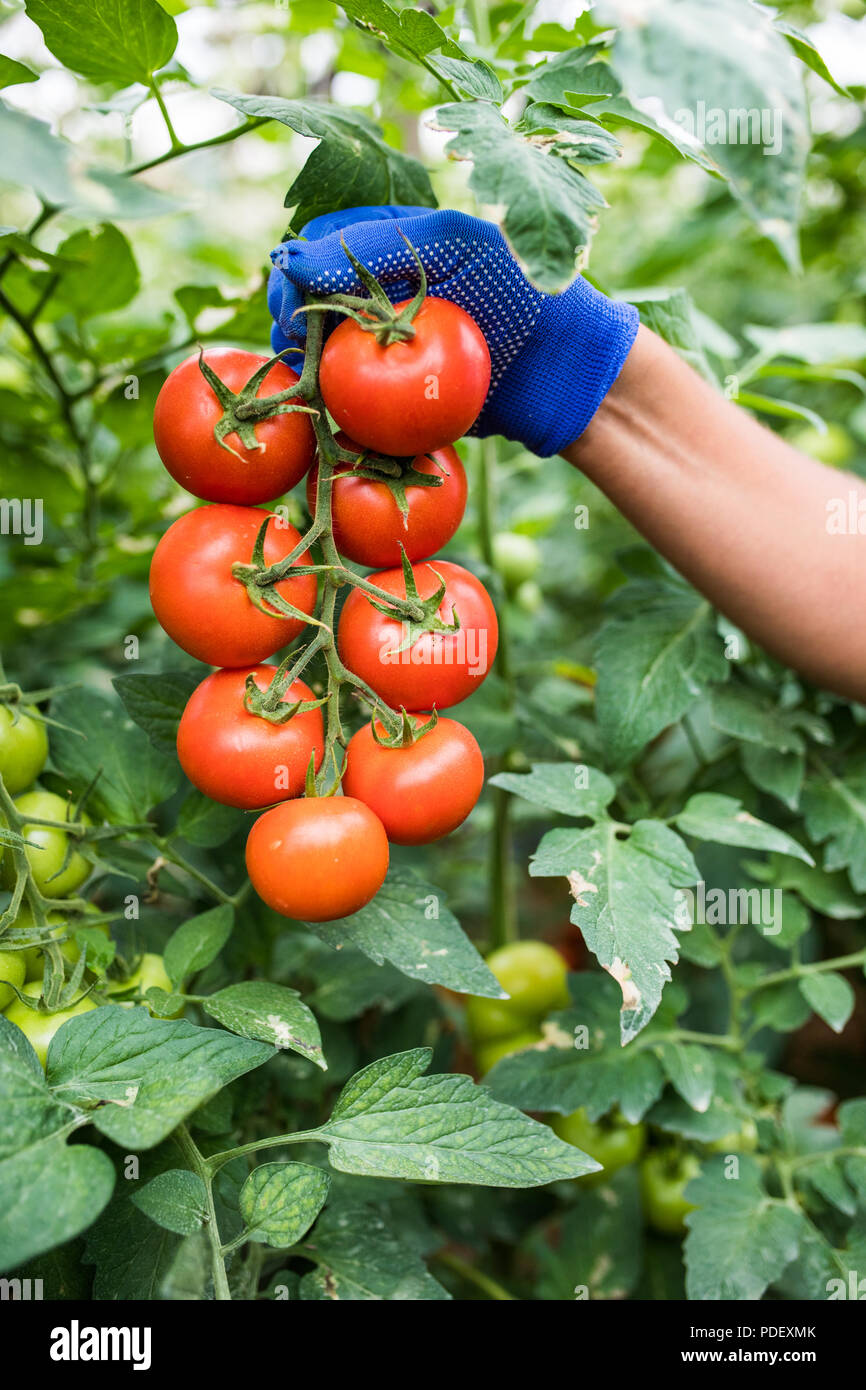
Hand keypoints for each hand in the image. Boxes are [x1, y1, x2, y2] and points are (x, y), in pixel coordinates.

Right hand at [267, 206, 637, 456]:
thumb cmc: (524, 289)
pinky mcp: (400, 394)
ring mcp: (390, 345)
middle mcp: (384, 292)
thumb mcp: (453, 246)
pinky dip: (334, 407)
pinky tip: (323, 414)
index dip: (294, 269)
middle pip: (313, 301)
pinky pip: (353, 400)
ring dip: (304, 367)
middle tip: (287, 347)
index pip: (321, 245)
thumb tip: (291, 260)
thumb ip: (375, 246)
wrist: (568, 369)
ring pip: (325, 352)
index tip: (285, 298)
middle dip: (290, 321)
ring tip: (299, 383)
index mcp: (395, 243)